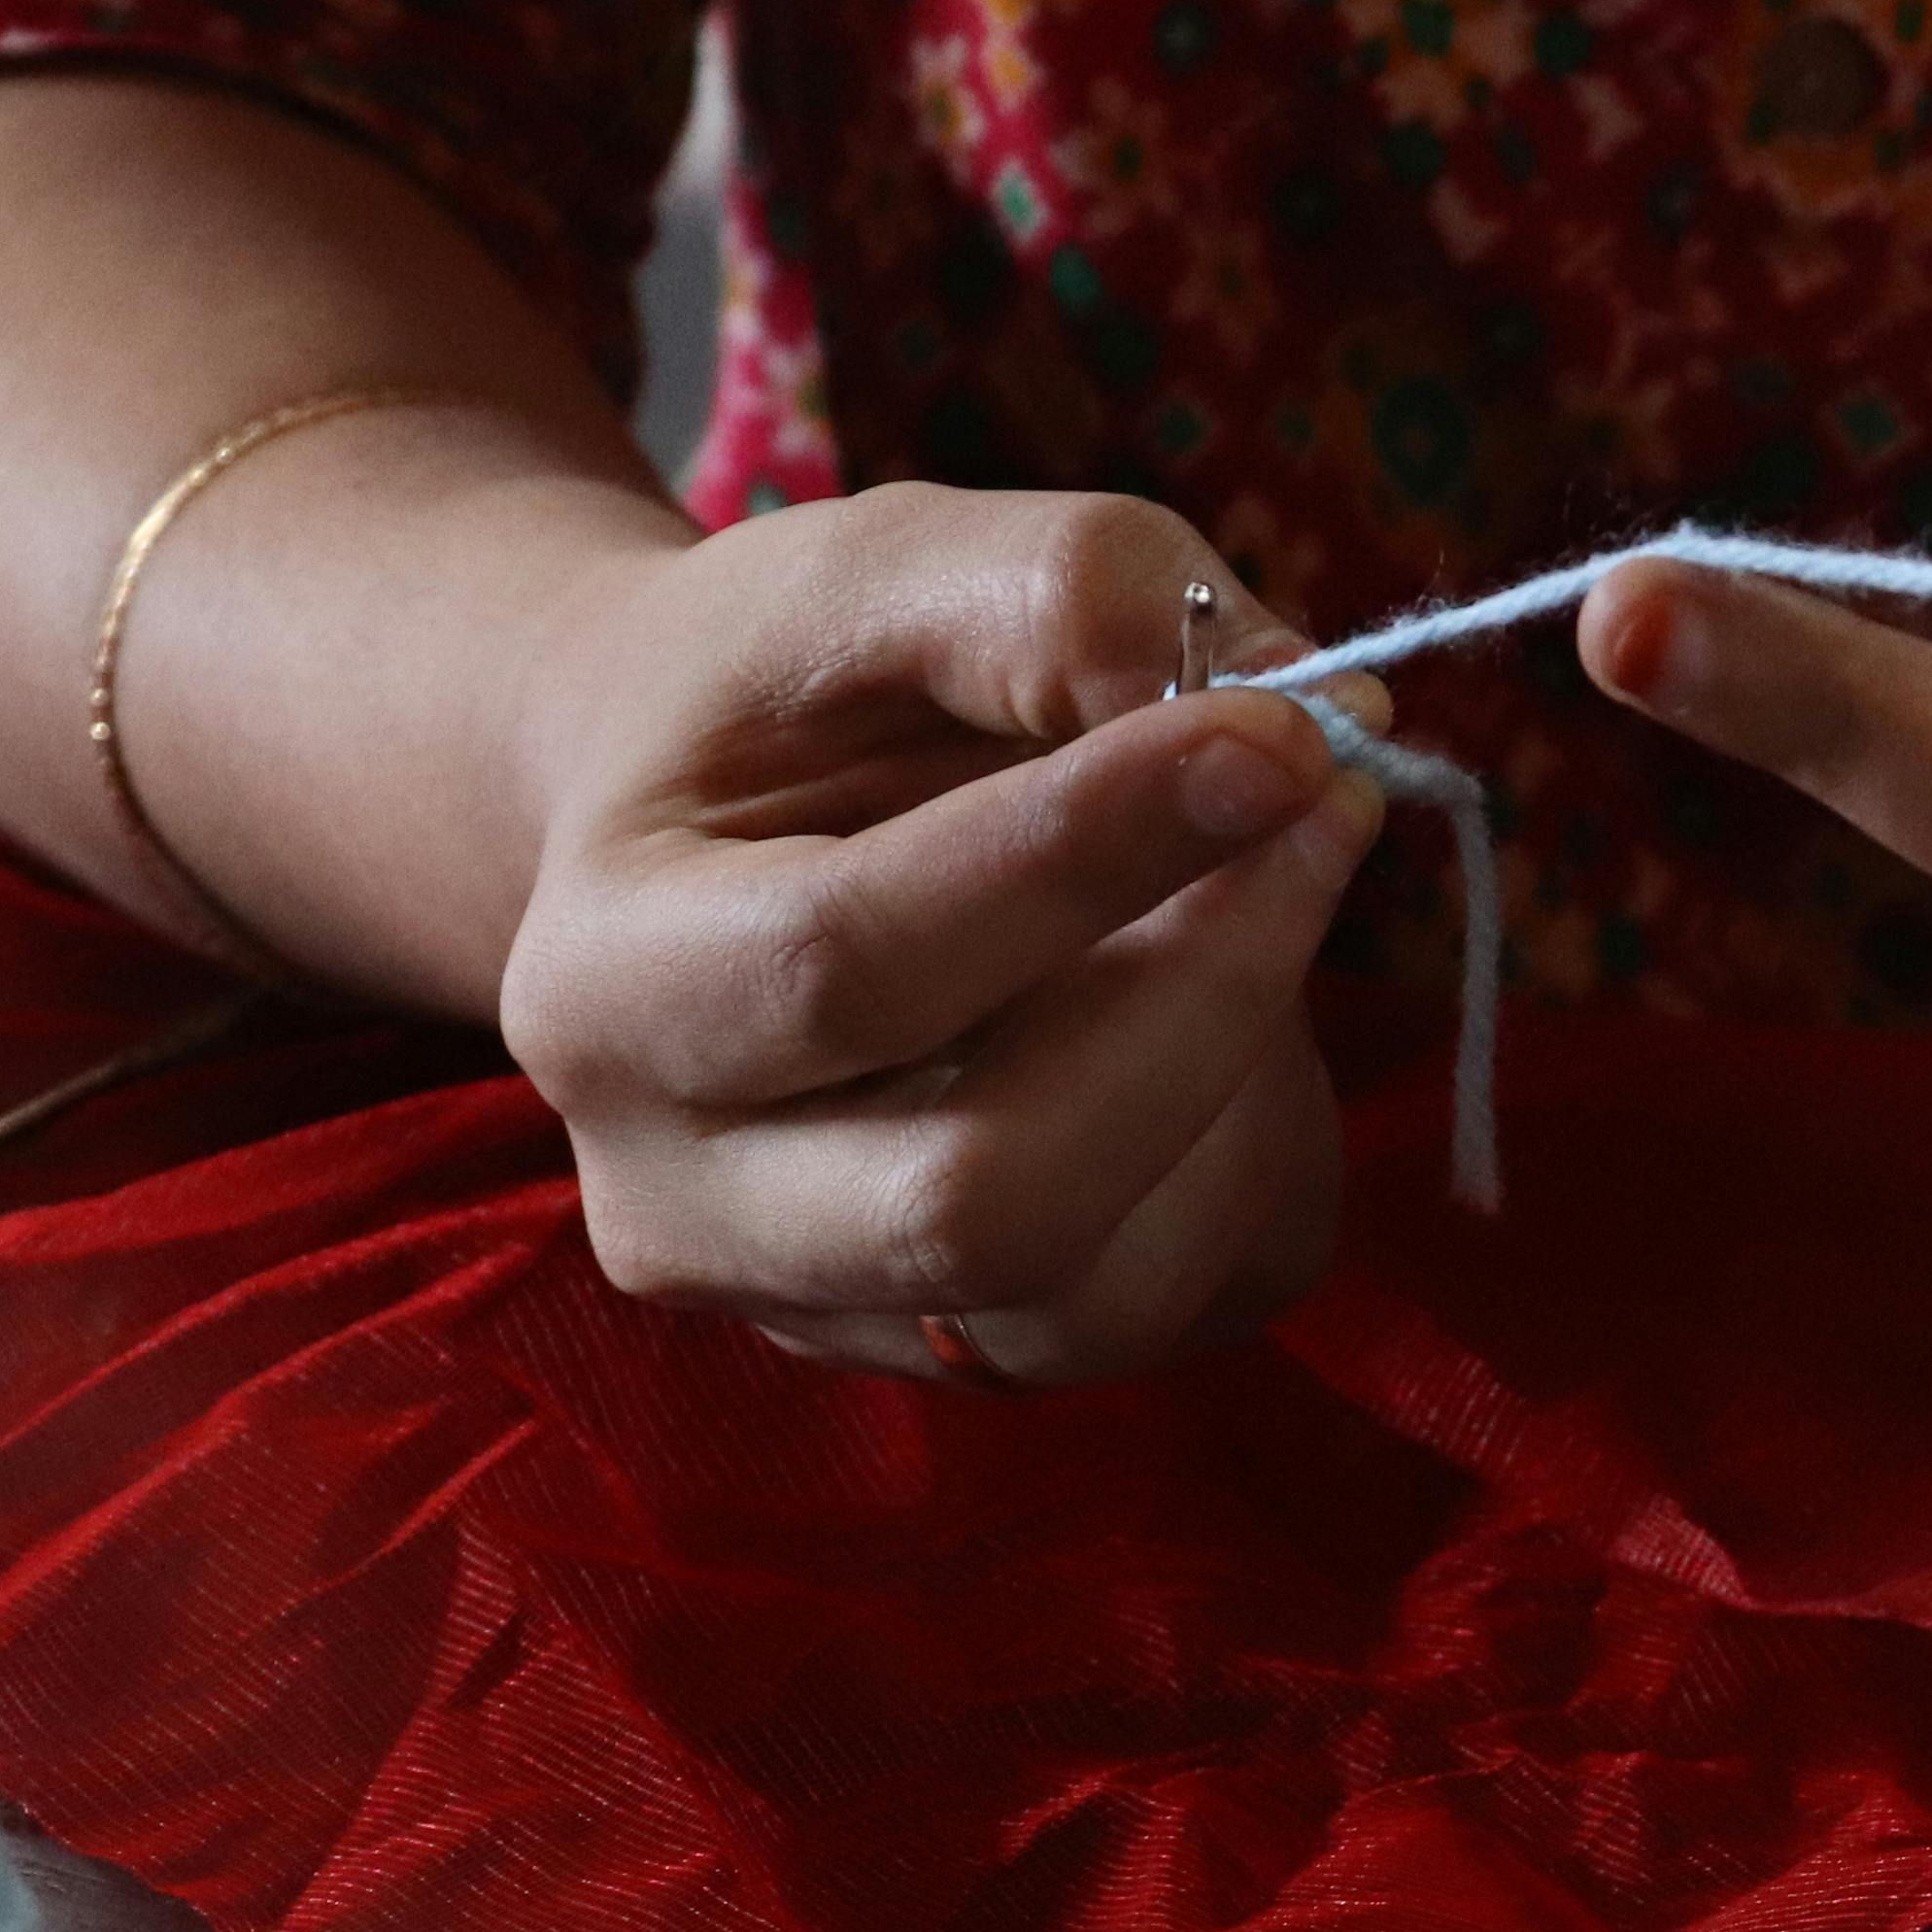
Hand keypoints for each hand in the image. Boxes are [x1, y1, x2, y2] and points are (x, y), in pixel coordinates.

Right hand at [497, 483, 1385, 1386]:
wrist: (706, 843)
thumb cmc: (787, 697)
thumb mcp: (882, 571)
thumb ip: (1064, 599)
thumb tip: (1299, 708)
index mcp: (603, 987)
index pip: (853, 965)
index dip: (1091, 853)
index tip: (1284, 732)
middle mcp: (678, 1201)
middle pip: (982, 1197)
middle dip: (1204, 994)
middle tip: (1328, 800)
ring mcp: (823, 1311)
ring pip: (1112, 1285)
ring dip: (1247, 1071)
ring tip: (1251, 883)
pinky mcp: (977, 1359)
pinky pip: (1199, 1291)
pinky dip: (1264, 1133)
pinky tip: (1215, 998)